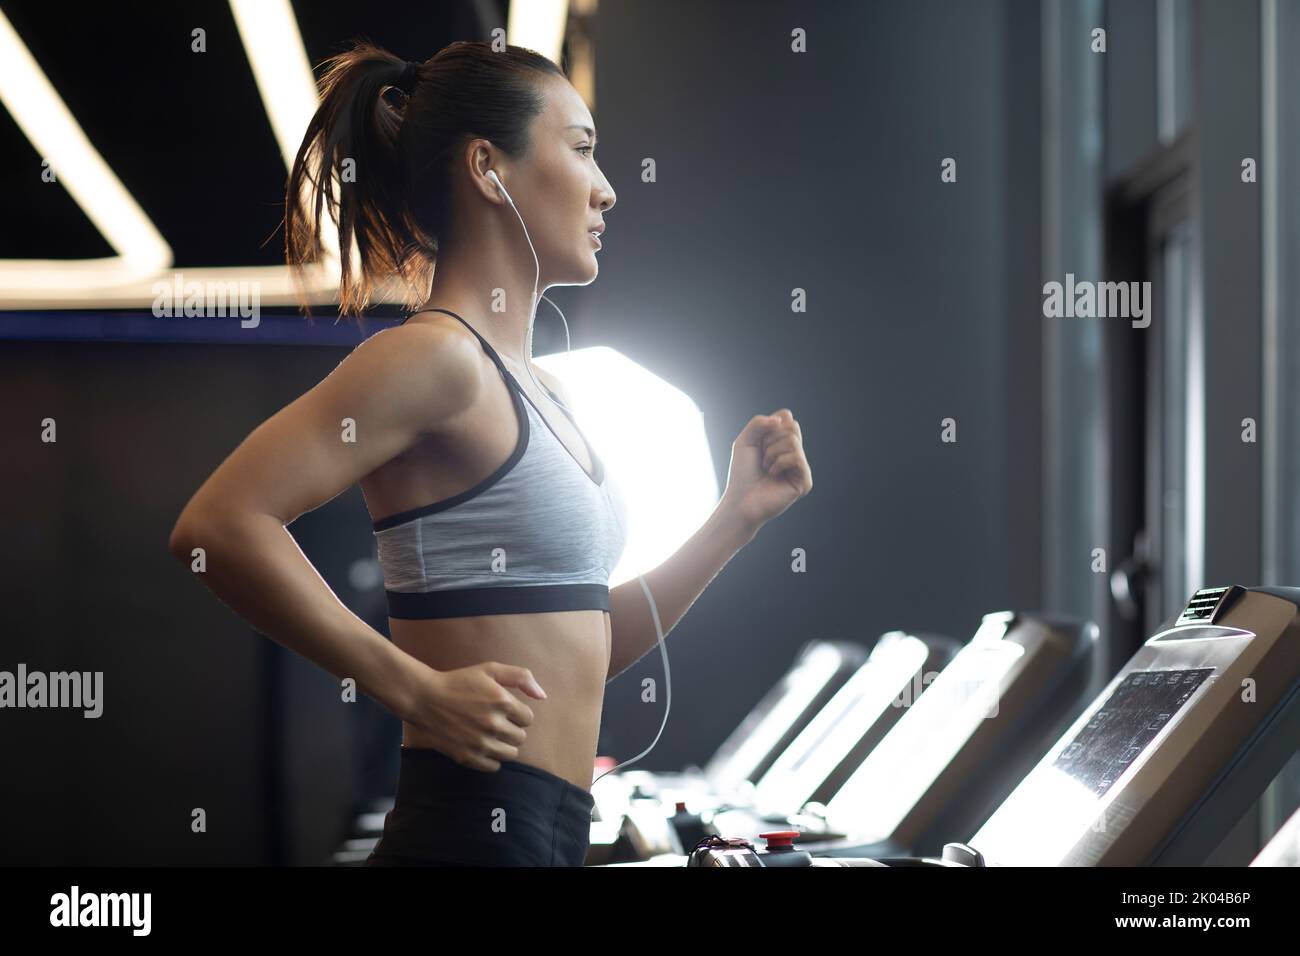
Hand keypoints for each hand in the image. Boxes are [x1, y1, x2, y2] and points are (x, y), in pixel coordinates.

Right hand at [402, 661, 544, 771]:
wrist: (424, 698)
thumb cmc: (459, 682)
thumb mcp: (490, 670)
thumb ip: (521, 677)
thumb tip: (544, 696)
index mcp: (501, 701)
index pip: (528, 719)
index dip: (518, 713)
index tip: (504, 709)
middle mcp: (493, 724)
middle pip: (521, 738)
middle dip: (512, 729)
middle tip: (495, 721)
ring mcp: (479, 743)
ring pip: (510, 754)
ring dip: (504, 745)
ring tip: (489, 734)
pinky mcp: (467, 757)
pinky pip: (494, 766)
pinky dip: (491, 758)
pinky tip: (481, 744)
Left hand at [721, 408, 812, 534]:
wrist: (741, 500)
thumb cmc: (742, 473)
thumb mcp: (745, 440)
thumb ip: (759, 422)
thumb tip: (785, 417)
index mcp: (783, 443)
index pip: (787, 418)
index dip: (770, 426)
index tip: (759, 442)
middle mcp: (795, 453)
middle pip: (792, 426)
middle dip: (770, 439)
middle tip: (762, 457)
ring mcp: (801, 467)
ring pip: (793, 441)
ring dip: (771, 453)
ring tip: (766, 468)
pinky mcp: (805, 481)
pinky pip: (796, 457)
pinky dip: (779, 463)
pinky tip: (772, 475)